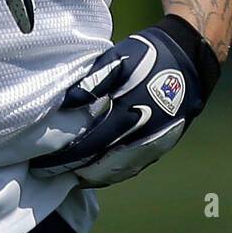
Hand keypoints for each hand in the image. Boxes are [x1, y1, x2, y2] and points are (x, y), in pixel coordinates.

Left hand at [29, 14, 220, 184]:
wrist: (189, 59)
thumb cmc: (149, 56)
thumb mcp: (119, 59)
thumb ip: (93, 81)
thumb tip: (67, 102)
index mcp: (128, 113)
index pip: (89, 144)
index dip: (64, 156)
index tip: (42, 162)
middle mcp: (142, 135)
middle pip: (100, 163)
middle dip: (71, 170)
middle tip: (46, 173)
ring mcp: (153, 144)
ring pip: (117, 170)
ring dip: (91, 176)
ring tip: (67, 177)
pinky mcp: (160, 146)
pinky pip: (132, 167)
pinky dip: (111, 173)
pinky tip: (97, 173)